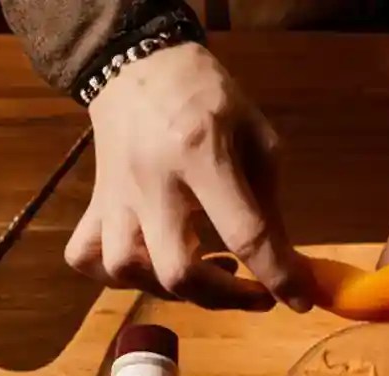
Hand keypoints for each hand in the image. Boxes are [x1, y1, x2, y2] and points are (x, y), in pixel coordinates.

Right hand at [67, 43, 313, 311]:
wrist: (139, 63)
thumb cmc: (209, 98)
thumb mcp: (256, 137)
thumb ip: (268, 202)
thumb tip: (284, 264)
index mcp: (201, 154)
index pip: (244, 232)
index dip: (278, 275)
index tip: (301, 299)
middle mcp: (152, 181)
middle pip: (178, 270)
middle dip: (225, 298)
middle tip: (256, 292)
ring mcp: (114, 196)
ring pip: (127, 271)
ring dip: (173, 290)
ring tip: (204, 270)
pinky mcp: (93, 203)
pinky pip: (87, 257)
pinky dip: (116, 277)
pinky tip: (149, 267)